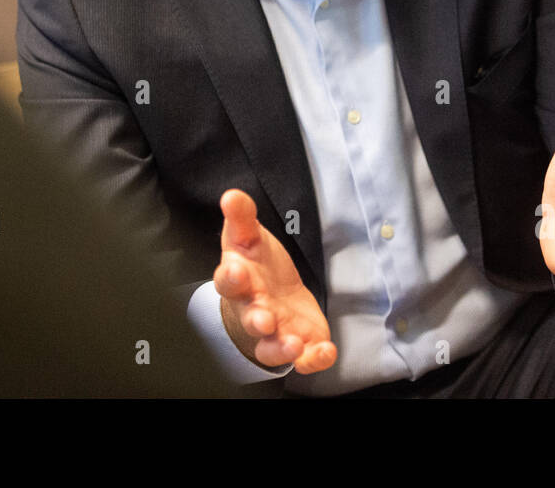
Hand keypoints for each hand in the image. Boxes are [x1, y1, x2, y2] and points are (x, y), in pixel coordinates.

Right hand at [214, 189, 336, 374]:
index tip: (237, 269)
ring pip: (272, 347)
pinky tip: (326, 351)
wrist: (268, 296)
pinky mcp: (298, 343)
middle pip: (250, 319)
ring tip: (293, 344)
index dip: (231, 277)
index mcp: (239, 282)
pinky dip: (314, 359)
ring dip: (281, 348)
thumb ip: (241, 216)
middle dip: (256, 320)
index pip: (228, 281)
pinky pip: (304, 359)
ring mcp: (275, 332)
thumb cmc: (255, 266)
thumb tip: (231, 195)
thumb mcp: (248, 236)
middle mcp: (253, 311)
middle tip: (263, 318)